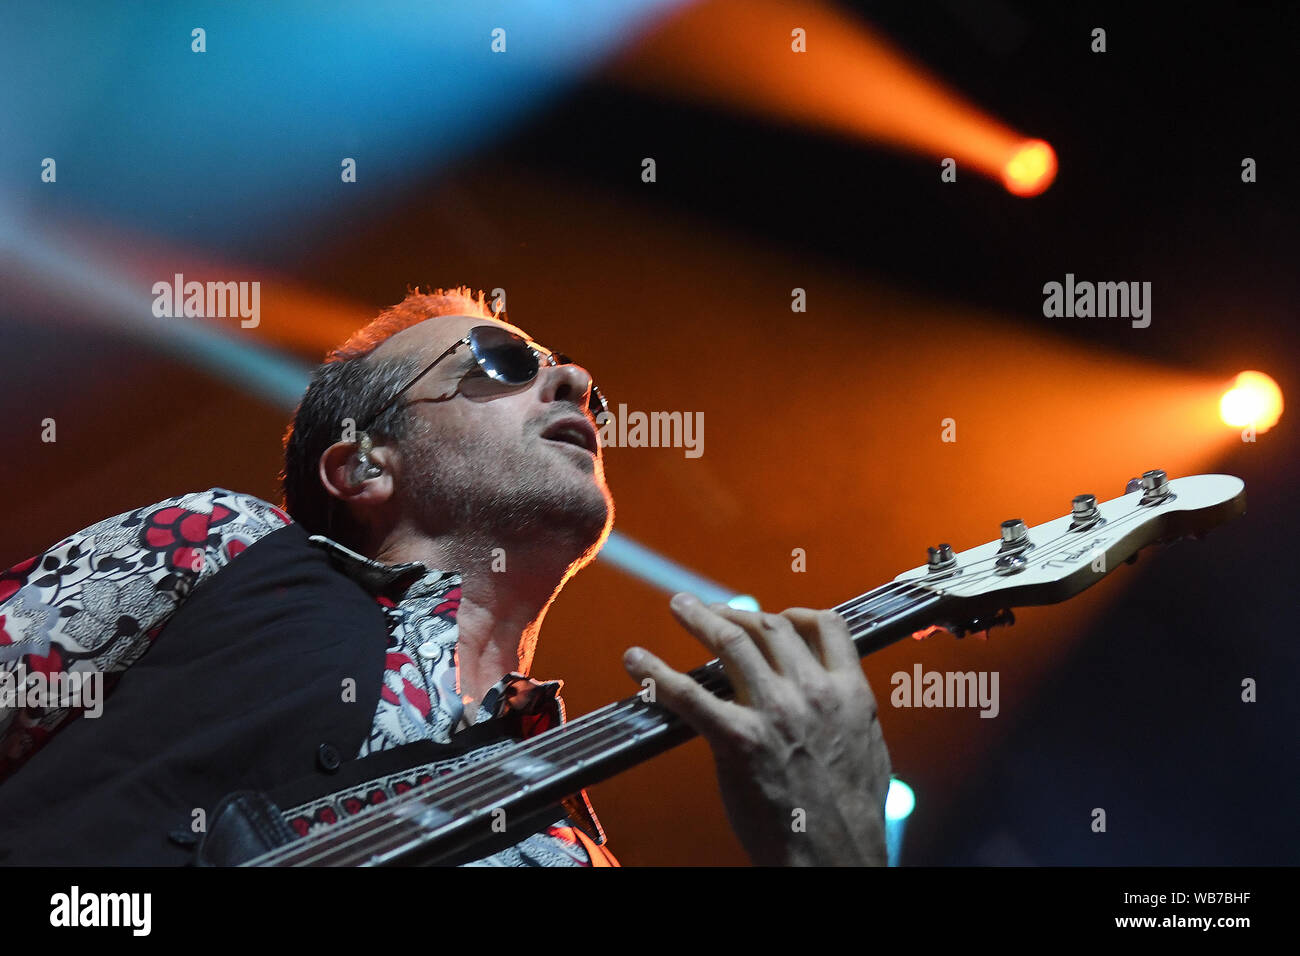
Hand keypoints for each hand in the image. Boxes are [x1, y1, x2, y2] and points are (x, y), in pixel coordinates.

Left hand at [623, 592, 890, 865]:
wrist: (834, 855)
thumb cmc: (850, 816)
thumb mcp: (868, 750)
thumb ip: (848, 714)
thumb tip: (836, 700)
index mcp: (849, 693)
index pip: (826, 627)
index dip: (794, 614)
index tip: (774, 616)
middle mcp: (811, 692)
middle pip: (770, 628)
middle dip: (736, 613)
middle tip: (710, 609)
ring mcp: (774, 712)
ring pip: (731, 643)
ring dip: (699, 618)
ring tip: (679, 606)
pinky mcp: (737, 739)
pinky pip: (688, 694)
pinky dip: (656, 672)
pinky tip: (636, 661)